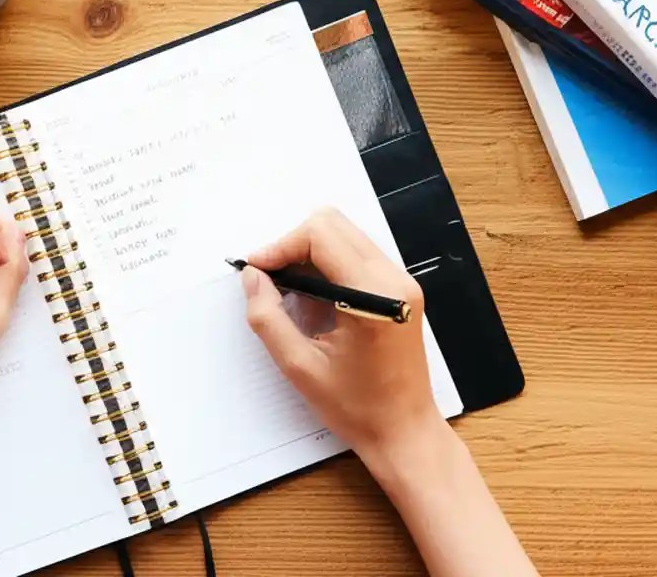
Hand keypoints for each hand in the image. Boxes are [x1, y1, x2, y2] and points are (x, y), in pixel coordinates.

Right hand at [240, 207, 437, 461]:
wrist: (404, 432)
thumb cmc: (359, 408)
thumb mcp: (300, 366)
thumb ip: (268, 317)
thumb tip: (253, 278)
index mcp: (374, 295)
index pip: (320, 235)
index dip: (280, 246)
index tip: (256, 270)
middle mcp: (394, 279)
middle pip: (334, 225)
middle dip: (293, 245)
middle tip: (269, 278)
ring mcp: (401, 283)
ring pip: (345, 235)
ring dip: (309, 253)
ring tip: (288, 290)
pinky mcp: (400, 291)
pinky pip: (357, 256)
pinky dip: (327, 264)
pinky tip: (312, 298)